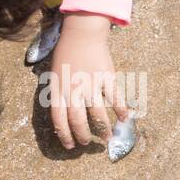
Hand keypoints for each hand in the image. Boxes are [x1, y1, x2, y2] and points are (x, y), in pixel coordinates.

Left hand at [47, 12, 127, 148]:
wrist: (82, 34)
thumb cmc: (66, 55)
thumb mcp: (55, 76)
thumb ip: (58, 95)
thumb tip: (63, 118)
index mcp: (59, 89)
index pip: (59, 119)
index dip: (64, 135)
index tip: (70, 146)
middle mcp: (74, 89)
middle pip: (78, 120)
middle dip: (83, 136)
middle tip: (87, 144)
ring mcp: (91, 84)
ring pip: (97, 113)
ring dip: (103, 129)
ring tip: (107, 138)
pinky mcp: (106, 77)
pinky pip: (115, 98)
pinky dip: (121, 110)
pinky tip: (124, 118)